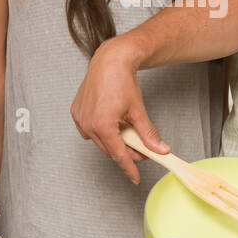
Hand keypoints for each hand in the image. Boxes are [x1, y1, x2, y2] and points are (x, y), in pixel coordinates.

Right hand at [71, 37, 168, 184]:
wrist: (110, 60)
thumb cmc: (122, 81)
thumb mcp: (138, 111)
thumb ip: (148, 134)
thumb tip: (160, 149)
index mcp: (103, 126)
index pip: (118, 155)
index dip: (129, 168)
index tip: (135, 178)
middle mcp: (88, 124)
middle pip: (109, 149)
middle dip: (126, 152)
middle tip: (141, 150)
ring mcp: (80, 118)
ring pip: (99, 140)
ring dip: (113, 141)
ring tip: (127, 132)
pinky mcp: (76, 112)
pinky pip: (89, 130)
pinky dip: (101, 131)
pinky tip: (111, 124)